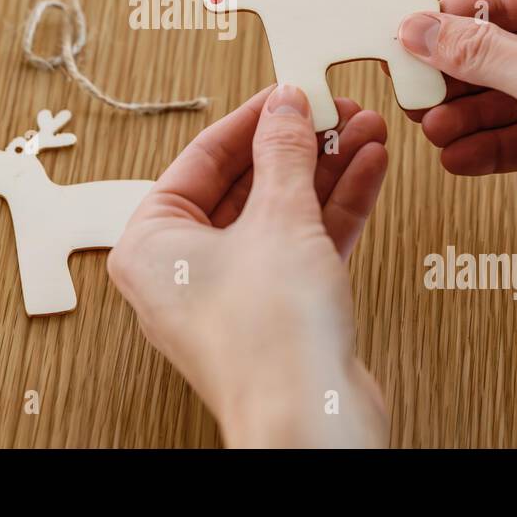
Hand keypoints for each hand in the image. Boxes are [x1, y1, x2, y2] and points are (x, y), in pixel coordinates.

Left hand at [108, 85, 390, 446]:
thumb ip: (284, 153)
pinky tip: (366, 170)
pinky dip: (333, 208)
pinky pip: (302, 244)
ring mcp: (232, 293)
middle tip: (334, 110)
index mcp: (150, 246)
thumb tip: (287, 107)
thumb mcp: (278, 220)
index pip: (201, 159)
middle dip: (298, 144)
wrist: (311, 423)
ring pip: (280, 213)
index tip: (287, 92)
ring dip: (325, 170)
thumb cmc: (269, 342)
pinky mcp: (277, 311)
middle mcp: (182, 270)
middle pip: (244, 184)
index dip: (252, 119)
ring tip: (363, 130)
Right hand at [399, 0, 516, 341]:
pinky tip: (464, 157)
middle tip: (414, 95)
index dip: (453, 19)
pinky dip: (499, 145)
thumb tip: (420, 29)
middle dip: (459, 78)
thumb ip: (479, 53)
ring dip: (474, 116)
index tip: (407, 40)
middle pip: (508, 47)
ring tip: (433, 133)